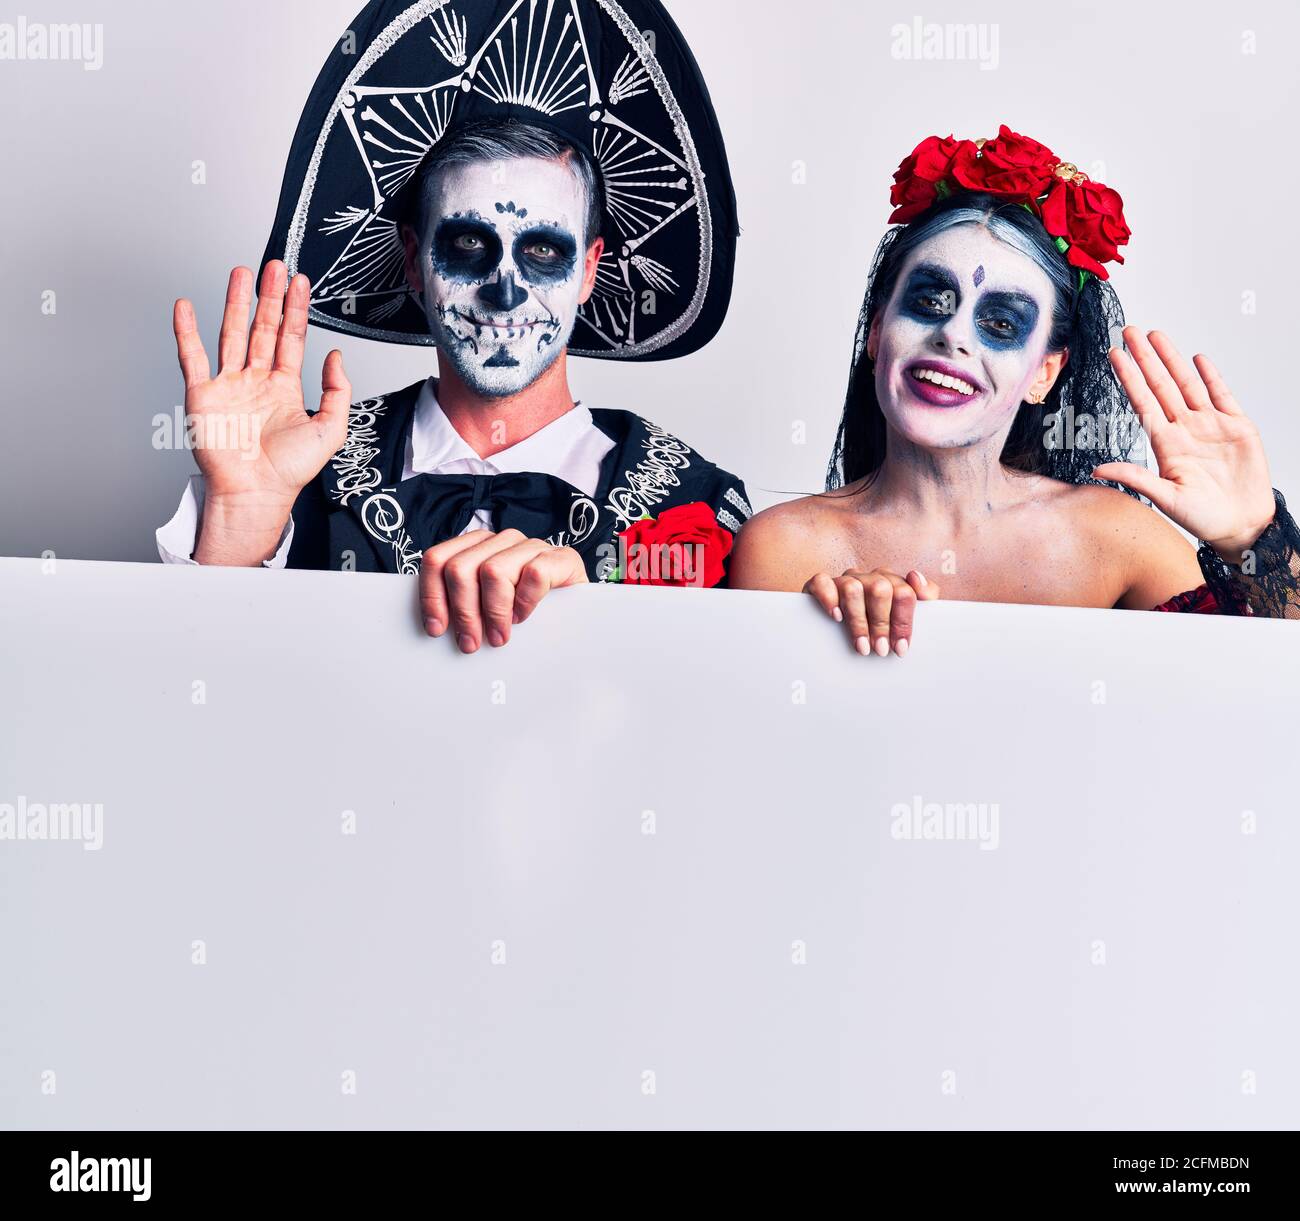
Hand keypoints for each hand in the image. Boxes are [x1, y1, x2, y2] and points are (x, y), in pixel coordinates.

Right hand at [173, 262, 350, 563]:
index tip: (301, 283)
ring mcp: (229, 385)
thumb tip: (336, 357)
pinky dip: (187, 331)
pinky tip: (186, 306)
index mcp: (285, 388)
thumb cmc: (290, 471)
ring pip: (231, 333)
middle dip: (270, 297)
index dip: (297, 310)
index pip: (292, 339)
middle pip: (263, 328)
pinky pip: (193, 357)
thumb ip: (338, 392)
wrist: (257, 493)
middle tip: (275, 266)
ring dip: (236, 303)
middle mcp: (256, 382)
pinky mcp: (203, 394)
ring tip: (242, 273)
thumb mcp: (331, 429)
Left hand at [420, 529, 588, 652]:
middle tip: (471, 642)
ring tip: (500, 636)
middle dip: (463, 612)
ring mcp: (532, 546)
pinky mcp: (561, 558)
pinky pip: (533, 574)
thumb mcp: (489, 608)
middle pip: (460, 568)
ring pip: (492, 571)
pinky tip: (525, 616)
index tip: (437, 629)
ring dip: (494, 612)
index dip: (432, 596)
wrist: (581, 614)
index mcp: (478, 547)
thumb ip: (465, 607)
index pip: (437, 560)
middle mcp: (502, 541)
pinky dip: (526, 601)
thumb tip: (437, 629)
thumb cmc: (530, 614)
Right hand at [803, 568, 937, 656]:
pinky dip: (829, 599)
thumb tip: (916, 577)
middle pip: (881, 589)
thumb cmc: (875, 626)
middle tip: (880, 650)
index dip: (903, 622)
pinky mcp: (819, 584)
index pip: (904, 592)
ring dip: (858, 621)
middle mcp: (868, 577)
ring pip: (853, 589)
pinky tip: (836, 617)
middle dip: (882, 624)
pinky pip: (823, 582)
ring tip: (861, 646)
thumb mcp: (902, 616)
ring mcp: (844, 580)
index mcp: (891, 581)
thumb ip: (923, 597)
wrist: (835, 632)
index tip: (899, 648)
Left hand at [1094, 327, 1275, 561]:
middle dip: (1145, 357)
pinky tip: (1197, 359)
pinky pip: (1222, 395)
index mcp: (1165, 444)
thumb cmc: (1203, 517)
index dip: (1129, 378)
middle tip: (1129, 330)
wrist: (1242, 525)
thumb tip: (1097, 470)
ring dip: (1172, 359)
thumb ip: (1135, 478)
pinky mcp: (1237, 427)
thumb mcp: (1165, 498)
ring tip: (1156, 335)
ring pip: (1188, 383)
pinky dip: (1210, 376)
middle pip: (1161, 385)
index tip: (1113, 355)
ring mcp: (1211, 425)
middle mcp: (1184, 429)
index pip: (1142, 402)